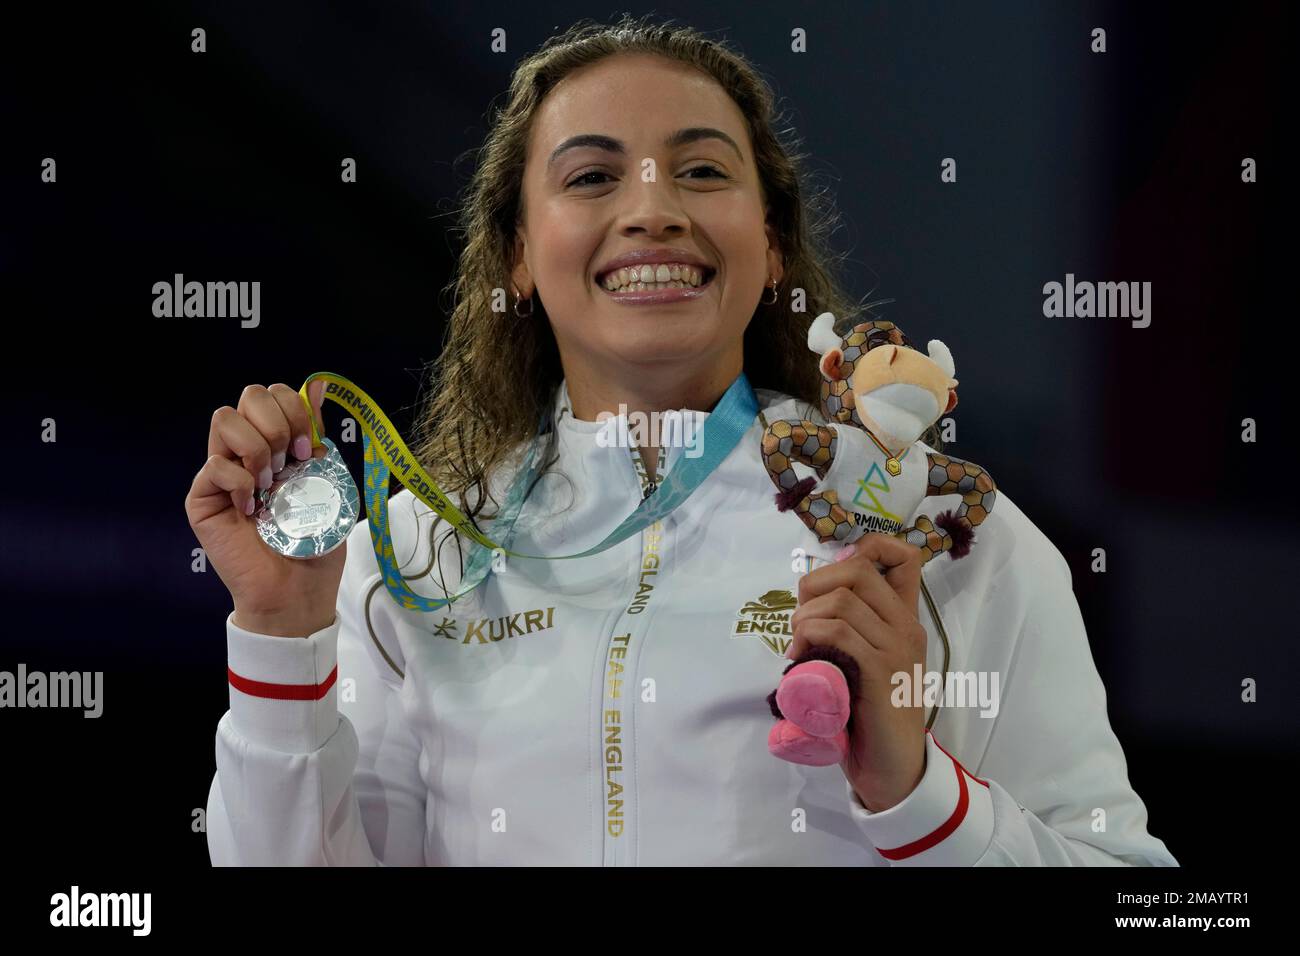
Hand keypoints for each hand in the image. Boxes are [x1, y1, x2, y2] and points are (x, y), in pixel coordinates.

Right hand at [183, 380, 345, 636]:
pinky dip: (241, 483)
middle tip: (291, 462)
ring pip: (224, 418)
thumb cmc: (313, 540)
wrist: (297, 588)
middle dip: (277, 422)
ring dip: (257, 448)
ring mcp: (221, 472)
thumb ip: (314, 435)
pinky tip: (253, 509)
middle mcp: (246, 451)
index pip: (273, 394)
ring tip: (271, 484)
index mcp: (276, 442)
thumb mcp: (325, 480)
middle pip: (247, 395)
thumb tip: (315, 384)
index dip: (294, 409)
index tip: (308, 448)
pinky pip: (215, 465)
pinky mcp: (202, 497)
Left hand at [787, 533, 927, 810]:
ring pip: (842, 600)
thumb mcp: (861, 661)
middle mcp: (906, 625)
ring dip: (805, 617)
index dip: (862, 549)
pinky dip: (809, 637)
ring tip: (798, 645)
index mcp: (904, 618)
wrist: (893, 768)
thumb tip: (807, 606)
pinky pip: (839, 632)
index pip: (902, 555)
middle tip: (800, 620)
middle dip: (814, 585)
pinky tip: (800, 657)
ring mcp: (897, 647)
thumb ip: (850, 631)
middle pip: (858, 569)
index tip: (828, 583)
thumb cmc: (869, 715)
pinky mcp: (881, 672)